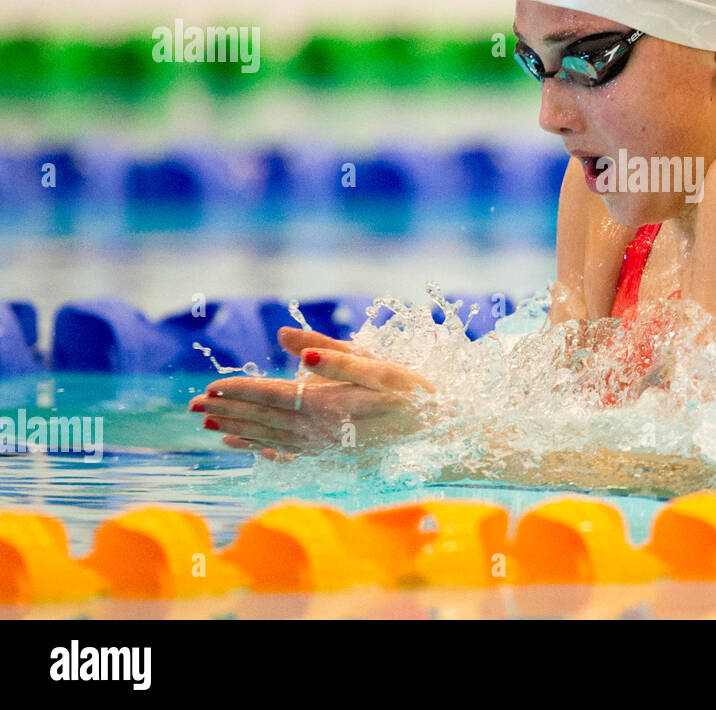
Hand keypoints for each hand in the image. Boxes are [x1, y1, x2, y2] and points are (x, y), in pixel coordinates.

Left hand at [188, 327, 433, 460]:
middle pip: (265, 418)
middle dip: (228, 411)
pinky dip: (263, 448)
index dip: (240, 391)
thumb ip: (332, 354)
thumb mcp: (380, 366)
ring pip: (271, 438)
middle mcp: (322, 430)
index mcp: (330, 404)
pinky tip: (247, 446)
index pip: (274, 395)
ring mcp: (326, 445)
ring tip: (208, 425)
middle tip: (192, 407)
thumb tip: (289, 344)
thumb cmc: (414, 392)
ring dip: (238, 430)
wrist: (442, 433)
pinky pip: (288, 452)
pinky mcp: (333, 453)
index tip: (209, 387)